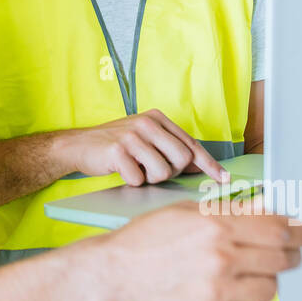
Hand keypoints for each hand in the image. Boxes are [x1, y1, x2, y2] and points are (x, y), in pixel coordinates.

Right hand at [56, 109, 228, 184]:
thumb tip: (202, 167)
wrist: (77, 145)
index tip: (223, 179)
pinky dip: (132, 182)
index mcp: (157, 118)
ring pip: (163, 172)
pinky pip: (139, 179)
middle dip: (172, 174)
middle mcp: (146, 123)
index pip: (191, 144)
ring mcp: (131, 136)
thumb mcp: (144, 139)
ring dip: (150, 179)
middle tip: (152, 172)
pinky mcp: (117, 151)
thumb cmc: (114, 146)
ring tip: (136, 170)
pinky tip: (121, 172)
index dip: (209, 164)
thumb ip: (170, 148)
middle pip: (182, 160)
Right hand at [105, 196, 301, 300]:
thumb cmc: (148, 239)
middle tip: (290, 255)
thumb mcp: (187, 212)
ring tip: (250, 274)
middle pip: (281, 257)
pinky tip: (231, 292)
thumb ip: (230, 213)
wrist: (117, 273)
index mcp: (216, 225)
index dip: (298, 231)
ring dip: (267, 279)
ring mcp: (218, 289)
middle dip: (291, 255)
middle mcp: (221, 256)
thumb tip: (269, 213)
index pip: (277, 229)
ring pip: (271, 287)